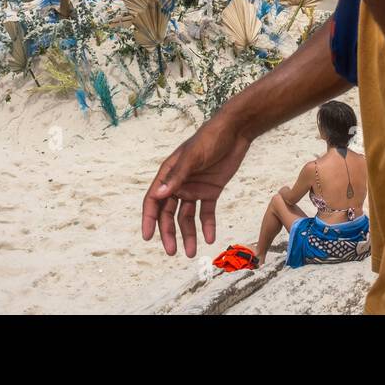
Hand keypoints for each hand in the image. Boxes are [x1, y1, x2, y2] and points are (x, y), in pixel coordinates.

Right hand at [141, 112, 253, 256]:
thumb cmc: (210, 139)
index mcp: (169, 173)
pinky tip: (210, 237)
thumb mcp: (193, 157)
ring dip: (188, 234)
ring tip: (192, 252)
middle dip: (169, 233)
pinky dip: (207, 225)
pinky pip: (206, 212)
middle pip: (169, 213)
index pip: (153, 200)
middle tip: (172, 252)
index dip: (149, 219)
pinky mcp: (211, 190)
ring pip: (187, 216)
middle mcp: (179, 183)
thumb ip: (177, 176)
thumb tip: (158, 195)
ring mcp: (195, 188)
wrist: (236, 131)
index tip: (147, 237)